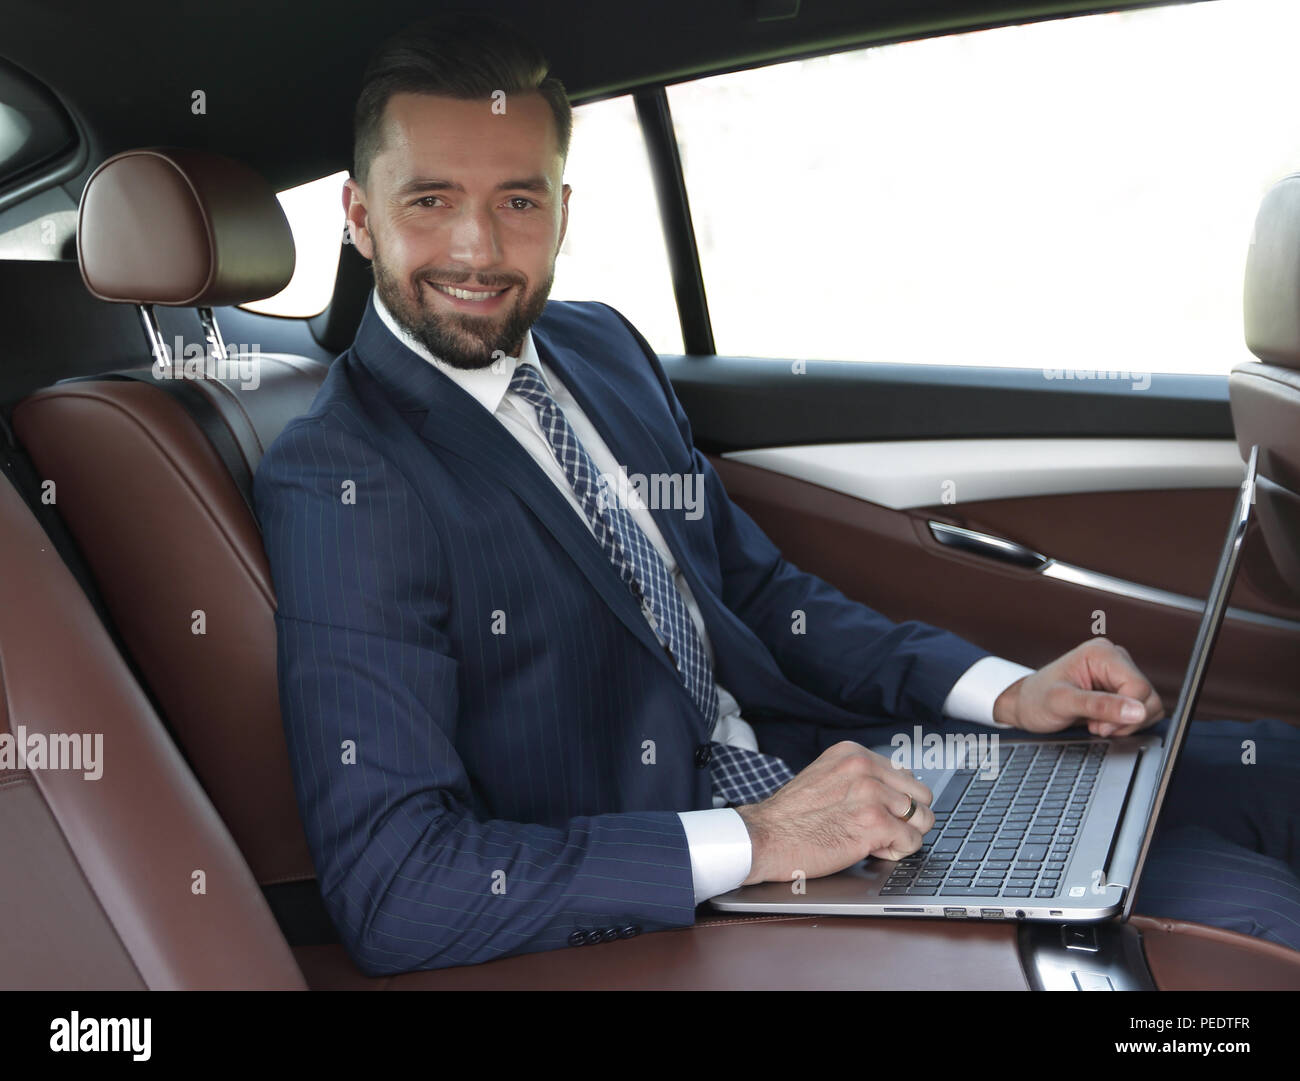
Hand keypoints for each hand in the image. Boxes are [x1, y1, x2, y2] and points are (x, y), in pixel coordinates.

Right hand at [734, 741, 933, 885]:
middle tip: (882, 829)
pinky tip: (870, 850)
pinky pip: (912, 842)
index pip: (905, 774)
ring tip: (875, 840)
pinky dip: (895, 852)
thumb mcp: (825, 776)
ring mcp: (871, 793)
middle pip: (921, 794)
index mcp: (853, 753)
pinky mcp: (874, 823)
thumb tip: (894, 790)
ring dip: (902, 836)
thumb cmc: (790, 815)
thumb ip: (858, 776)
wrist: (765, 837)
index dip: (895, 800)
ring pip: (923, 819)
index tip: (878, 812)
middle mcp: (865, 767)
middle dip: (908, 817)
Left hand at [992, 637, 1163, 736]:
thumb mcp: (1062, 703)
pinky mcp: (1121, 689)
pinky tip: (1102, 722)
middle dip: (1124, 719)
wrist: (1025, 706)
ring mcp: (1119, 674)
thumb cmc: (1036, 700)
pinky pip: (1141, 710)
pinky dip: (1125, 723)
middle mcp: (1115, 659)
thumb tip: (1137, 710)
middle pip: (1147, 697)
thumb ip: (1100, 705)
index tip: (1099, 725)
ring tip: (1096, 723)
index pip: (1139, 687)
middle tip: (1096, 725)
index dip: (1124, 713)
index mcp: (1102, 653)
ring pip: (1149, 705)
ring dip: (1125, 723)